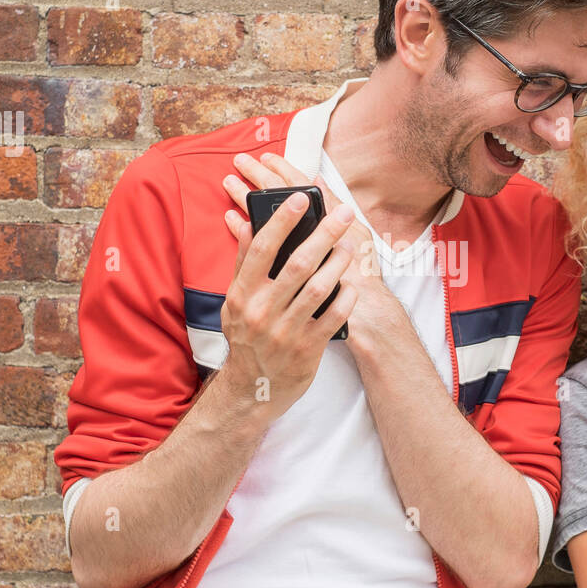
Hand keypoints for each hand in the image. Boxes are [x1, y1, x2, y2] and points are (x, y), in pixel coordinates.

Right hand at [222, 151, 398, 342]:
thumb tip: (248, 224)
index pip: (263, 248)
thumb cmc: (247, 338)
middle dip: (325, 233)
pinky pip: (333, 316)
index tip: (301, 198)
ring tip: (350, 245)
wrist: (252, 389)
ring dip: (339, 262)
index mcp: (242, 294)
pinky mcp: (307, 349)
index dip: (283, 220)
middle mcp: (262, 311)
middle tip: (343, 213)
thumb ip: (244, 265)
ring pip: (319, 287)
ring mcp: (285, 331)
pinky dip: (345, 297)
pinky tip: (352, 284)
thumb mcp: (234, 302)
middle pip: (298, 263)